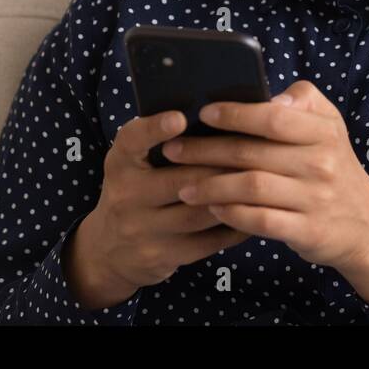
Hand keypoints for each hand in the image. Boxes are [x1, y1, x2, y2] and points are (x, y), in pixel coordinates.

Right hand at [65, 109, 250, 309]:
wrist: (108, 250)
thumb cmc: (136, 190)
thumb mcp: (134, 162)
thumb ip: (160, 139)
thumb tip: (217, 112)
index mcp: (121, 162)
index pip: (132, 140)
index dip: (155, 128)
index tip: (180, 117)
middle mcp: (125, 195)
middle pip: (180, 179)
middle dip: (220, 168)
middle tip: (255, 155)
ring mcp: (141, 229)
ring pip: (198, 213)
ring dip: (231, 198)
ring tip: (260, 184)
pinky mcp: (159, 256)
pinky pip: (204, 242)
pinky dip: (232, 227)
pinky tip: (251, 213)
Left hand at [159, 80, 368, 307]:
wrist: (365, 224)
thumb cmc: (334, 166)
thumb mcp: (330, 124)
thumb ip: (303, 99)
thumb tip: (271, 96)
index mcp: (324, 132)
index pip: (275, 117)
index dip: (236, 114)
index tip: (203, 113)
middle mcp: (321, 164)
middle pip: (252, 153)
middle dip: (206, 151)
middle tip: (173, 150)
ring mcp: (315, 200)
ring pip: (251, 188)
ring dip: (211, 185)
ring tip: (183, 184)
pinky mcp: (307, 231)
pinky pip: (260, 221)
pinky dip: (232, 214)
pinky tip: (211, 207)